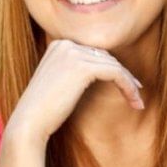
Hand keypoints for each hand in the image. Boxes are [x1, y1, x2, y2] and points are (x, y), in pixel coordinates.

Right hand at [2, 38, 145, 144]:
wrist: (29, 122)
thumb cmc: (43, 111)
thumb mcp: (58, 84)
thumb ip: (74, 72)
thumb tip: (103, 71)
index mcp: (58, 45)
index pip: (93, 53)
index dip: (112, 68)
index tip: (128, 84)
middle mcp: (65, 44)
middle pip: (105, 56)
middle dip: (123, 75)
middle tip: (136, 93)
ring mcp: (73, 53)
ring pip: (113, 65)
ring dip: (129, 83)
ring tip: (137, 102)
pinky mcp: (82, 67)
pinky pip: (115, 73)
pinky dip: (128, 86)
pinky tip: (134, 102)